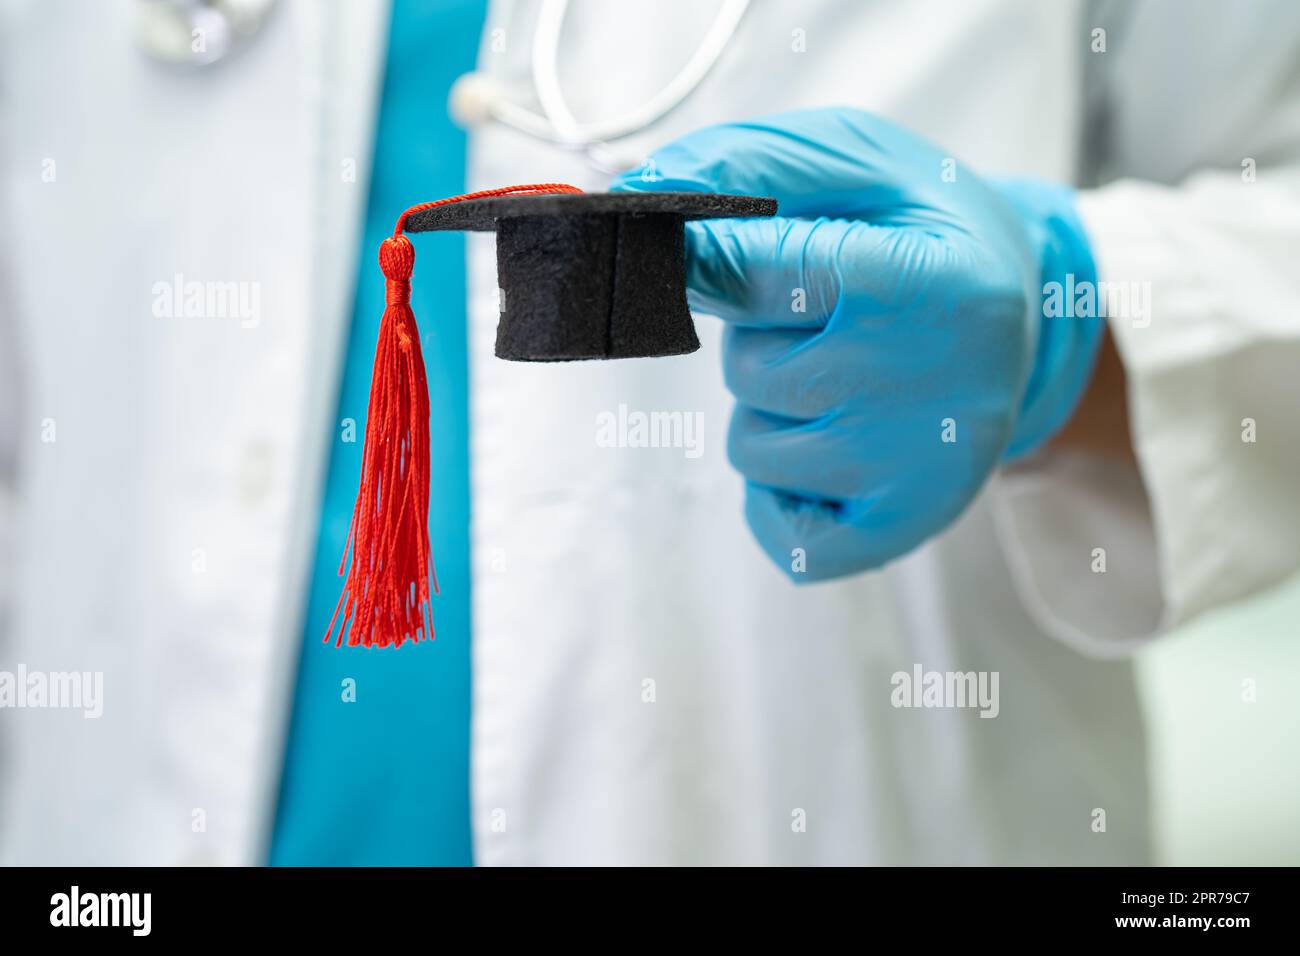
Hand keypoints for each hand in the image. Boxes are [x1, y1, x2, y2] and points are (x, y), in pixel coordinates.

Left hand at [611, 108, 1101, 581]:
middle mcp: (923, 386)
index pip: (752, 274)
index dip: (699, 257)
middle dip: (762, 336)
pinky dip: (783, 488)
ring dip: (775, 409)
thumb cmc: (927, 232)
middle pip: (747, 367)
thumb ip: (745, 164)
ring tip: (852, 376)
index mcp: (924, 280)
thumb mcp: (858, 162)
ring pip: (751, 445)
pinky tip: (839, 444)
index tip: (675, 246)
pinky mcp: (898, 530)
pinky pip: (774, 529)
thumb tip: (635, 194)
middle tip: (833, 317)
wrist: (1031, 318)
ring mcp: (911, 472)